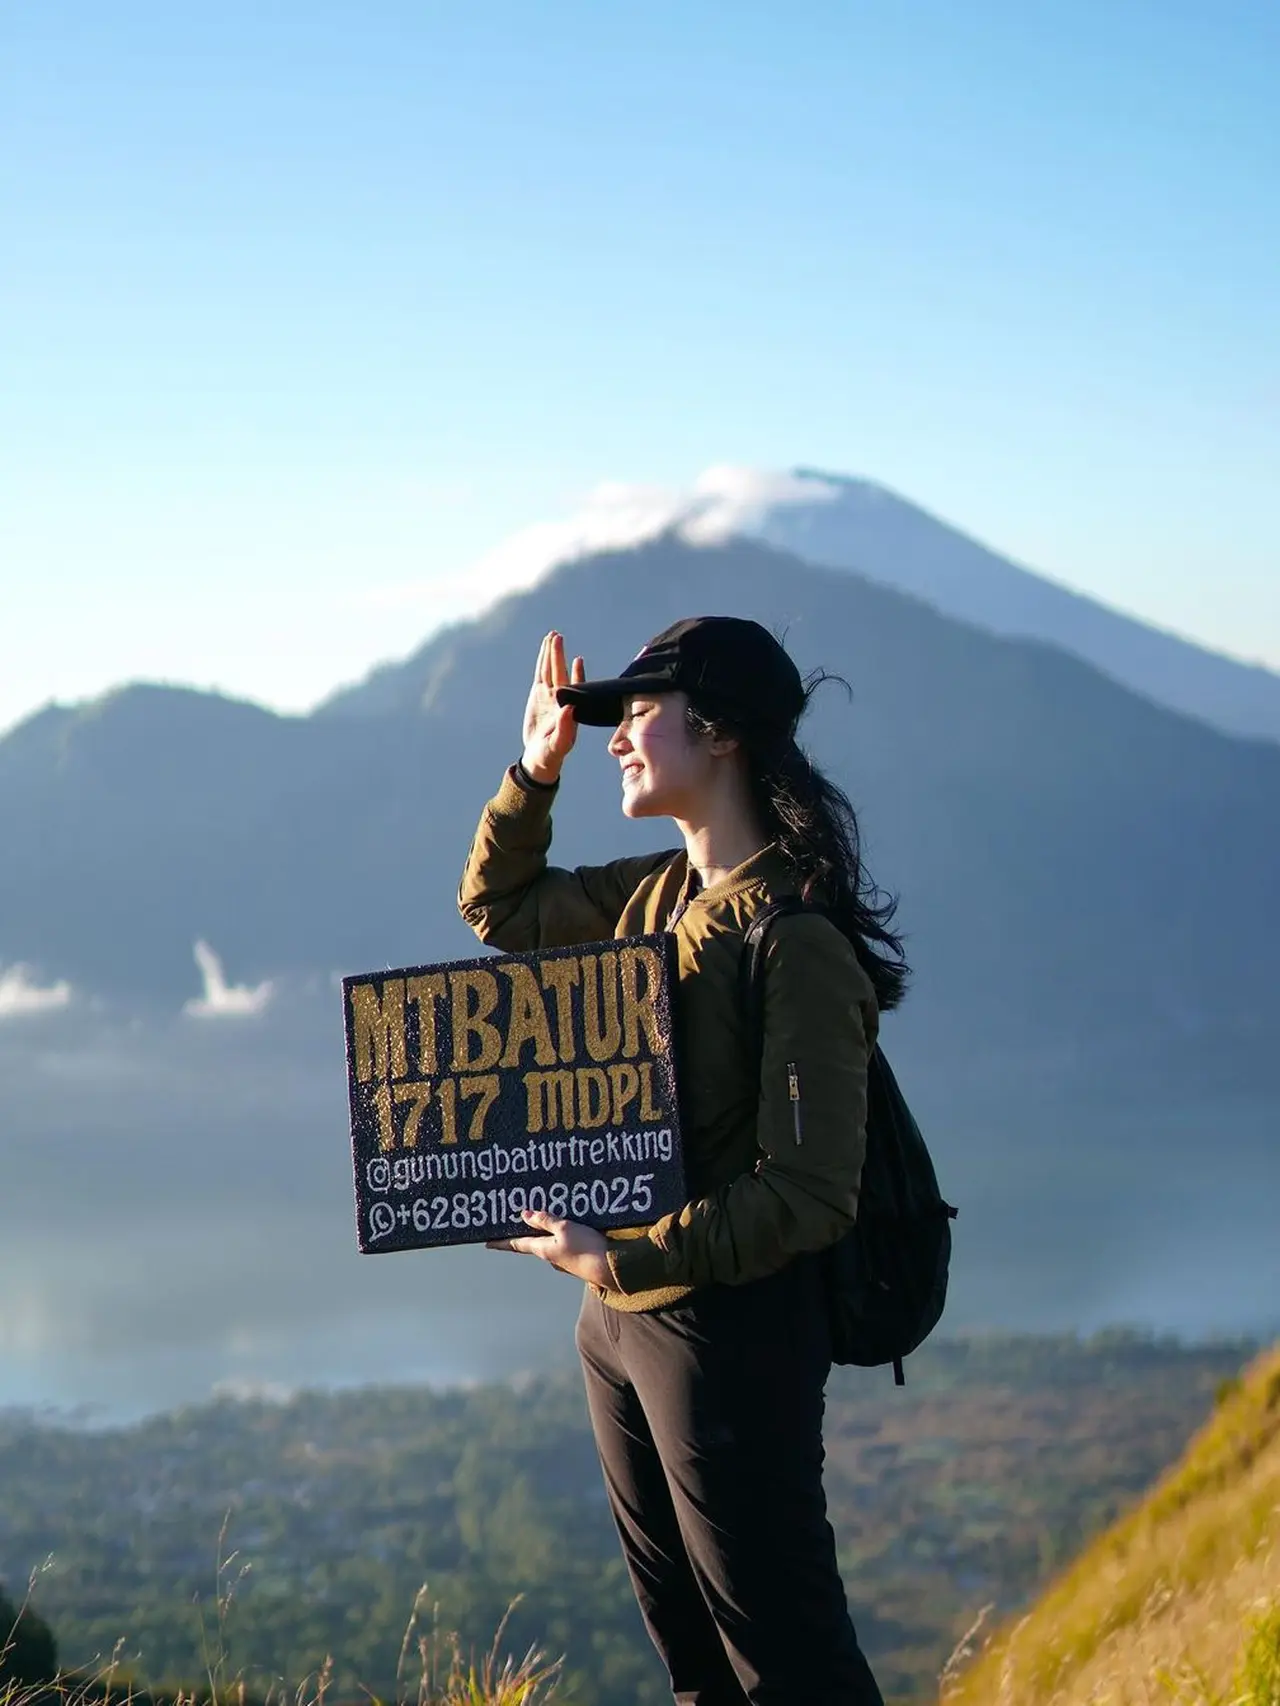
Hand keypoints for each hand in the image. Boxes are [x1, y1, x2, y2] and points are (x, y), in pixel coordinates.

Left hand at [487, 1209, 615, 1289]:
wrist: (609, 1269)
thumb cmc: (586, 1248)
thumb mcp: (565, 1228)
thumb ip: (547, 1221)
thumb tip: (525, 1215)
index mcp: (543, 1249)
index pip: (517, 1244)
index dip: (501, 1242)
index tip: (487, 1243)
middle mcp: (550, 1256)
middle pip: (531, 1243)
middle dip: (523, 1234)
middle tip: (513, 1224)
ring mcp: (563, 1259)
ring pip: (548, 1243)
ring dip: (543, 1233)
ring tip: (540, 1219)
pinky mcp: (576, 1258)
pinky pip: (563, 1244)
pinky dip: (559, 1235)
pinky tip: (566, 1227)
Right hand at [521, 631, 585, 785]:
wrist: (540, 756)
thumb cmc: (551, 753)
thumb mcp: (559, 744)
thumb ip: (566, 728)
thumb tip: (569, 708)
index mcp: (569, 708)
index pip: (574, 687)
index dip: (577, 674)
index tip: (578, 660)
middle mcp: (561, 698)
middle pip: (559, 671)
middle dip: (558, 655)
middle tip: (558, 636)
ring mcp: (550, 695)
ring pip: (550, 669)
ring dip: (551, 653)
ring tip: (553, 636)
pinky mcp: (538, 695)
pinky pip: (541, 675)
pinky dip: (544, 663)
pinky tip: (548, 650)